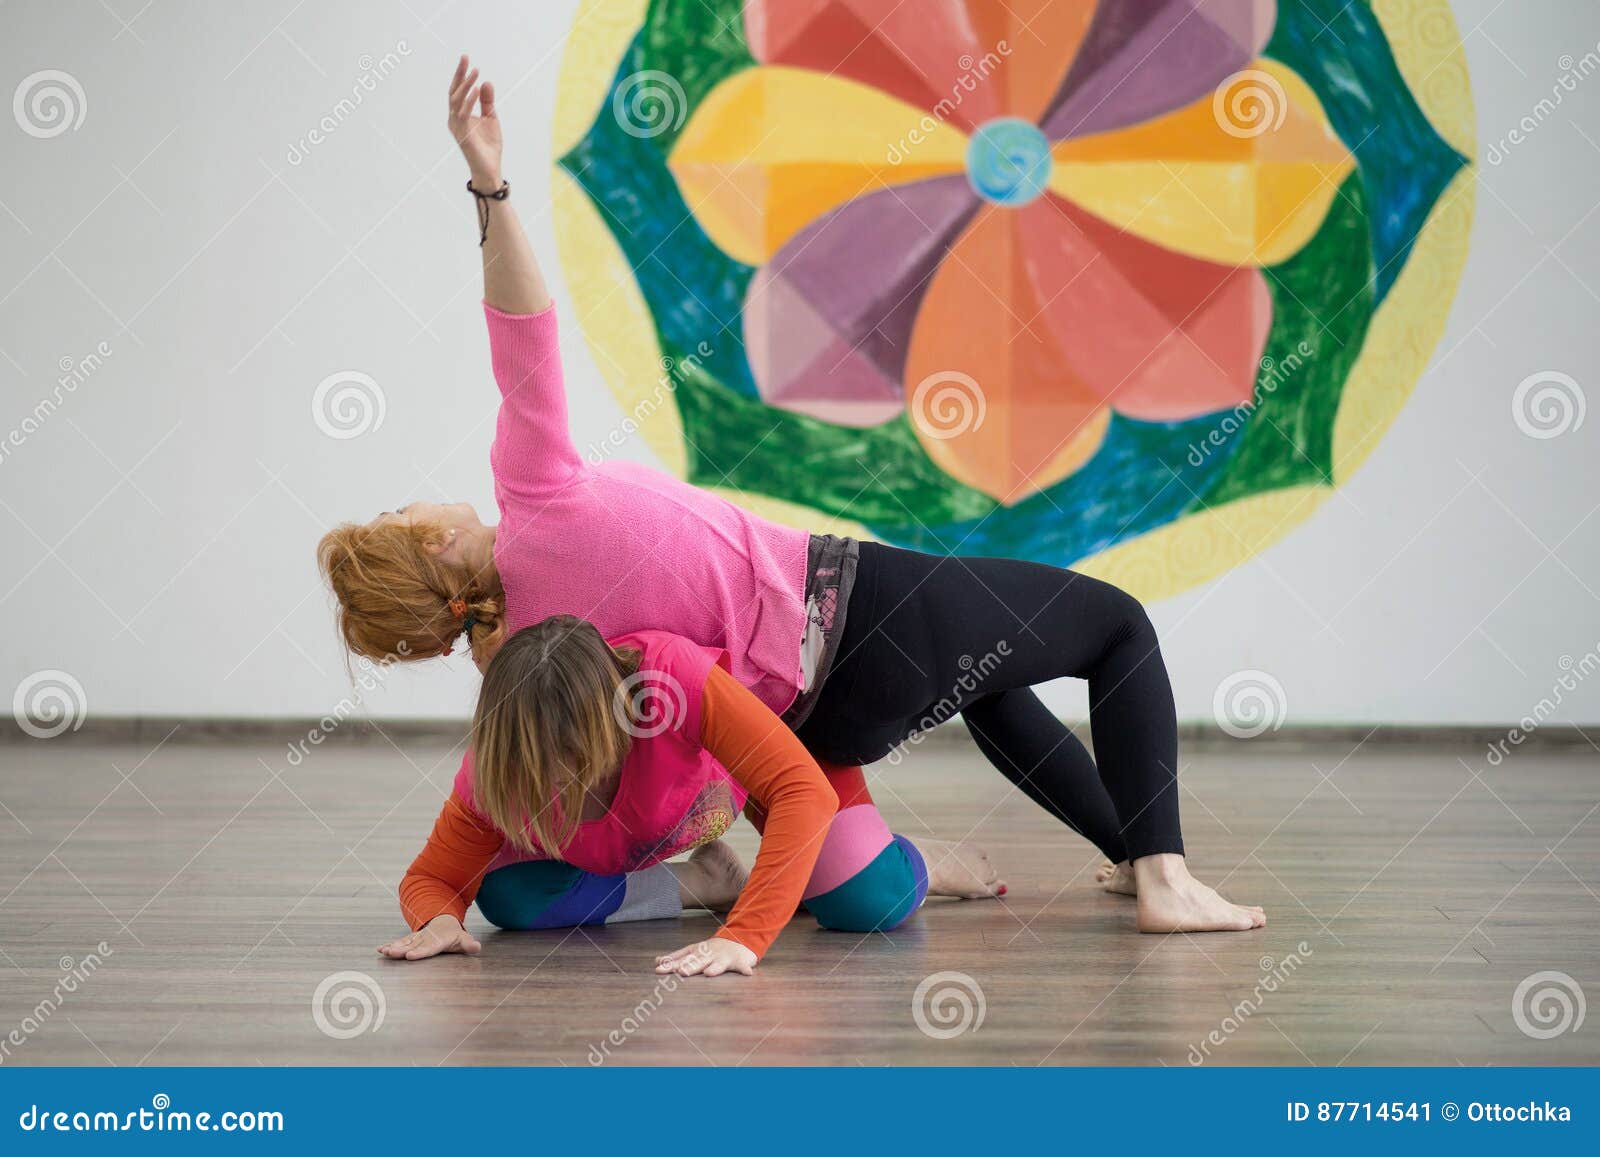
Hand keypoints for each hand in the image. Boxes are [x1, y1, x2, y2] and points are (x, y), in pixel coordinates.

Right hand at [378, 914, 481, 960]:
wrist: (443, 923)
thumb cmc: (454, 936)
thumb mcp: (463, 940)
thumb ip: (469, 944)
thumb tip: (477, 947)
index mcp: (438, 941)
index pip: (428, 948)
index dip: (419, 952)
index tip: (410, 956)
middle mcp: (425, 939)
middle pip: (413, 945)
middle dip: (402, 950)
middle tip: (392, 954)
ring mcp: (416, 939)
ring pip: (404, 943)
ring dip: (394, 948)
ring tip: (384, 952)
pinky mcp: (410, 940)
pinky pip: (399, 942)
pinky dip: (390, 945)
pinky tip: (380, 949)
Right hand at [447, 55, 501, 187]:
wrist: (490, 168)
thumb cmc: (488, 145)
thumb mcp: (490, 118)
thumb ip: (487, 101)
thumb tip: (487, 81)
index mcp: (459, 114)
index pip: (457, 90)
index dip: (460, 74)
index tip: (466, 58)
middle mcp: (454, 118)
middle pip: (453, 91)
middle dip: (460, 74)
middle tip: (466, 58)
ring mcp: (457, 126)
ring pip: (456, 100)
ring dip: (466, 85)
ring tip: (475, 72)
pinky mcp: (463, 134)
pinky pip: (463, 114)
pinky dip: (469, 101)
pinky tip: (477, 89)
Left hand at [655, 937, 757, 977]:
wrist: (739, 940)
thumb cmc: (713, 950)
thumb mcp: (695, 951)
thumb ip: (677, 957)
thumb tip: (656, 962)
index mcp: (698, 952)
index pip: (682, 957)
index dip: (671, 962)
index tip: (658, 968)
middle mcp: (710, 954)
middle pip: (699, 961)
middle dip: (691, 966)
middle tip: (682, 972)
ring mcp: (725, 957)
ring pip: (719, 964)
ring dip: (715, 968)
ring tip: (709, 973)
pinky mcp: (739, 961)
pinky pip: (743, 966)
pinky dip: (745, 969)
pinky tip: (748, 974)